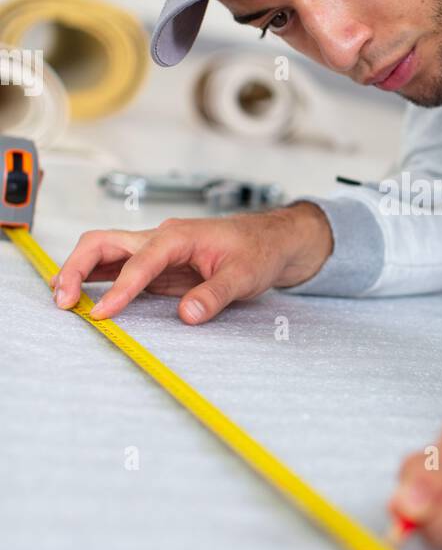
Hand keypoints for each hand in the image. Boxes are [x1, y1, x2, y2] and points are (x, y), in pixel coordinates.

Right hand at [51, 201, 332, 323]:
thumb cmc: (258, 252)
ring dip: (79, 272)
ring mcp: (154, 250)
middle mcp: (160, 238)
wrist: (271, 241)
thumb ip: (215, 294)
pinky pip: (116, 268)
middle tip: (63, 301)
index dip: (119, 288)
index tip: (103, 313)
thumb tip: (187, 314)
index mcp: (179, 236)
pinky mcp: (156, 265)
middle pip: (103, 243)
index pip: (140, 261)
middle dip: (78, 268)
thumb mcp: (245, 276)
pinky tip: (82, 297)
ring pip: (104, 252)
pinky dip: (94, 280)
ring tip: (62, 301)